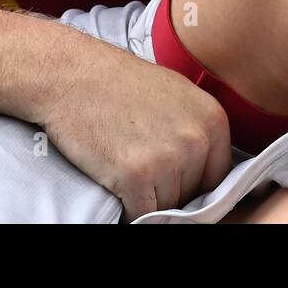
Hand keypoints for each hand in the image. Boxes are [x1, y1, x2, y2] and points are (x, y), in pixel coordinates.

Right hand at [38, 36, 232, 220]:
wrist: (71, 74)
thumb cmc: (116, 81)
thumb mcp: (174, 93)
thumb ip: (194, 129)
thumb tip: (201, 168)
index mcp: (213, 119)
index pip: (217, 175)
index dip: (193, 180)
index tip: (172, 176)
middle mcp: (197, 139)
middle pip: (192, 192)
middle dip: (168, 186)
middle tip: (139, 160)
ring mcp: (168, 159)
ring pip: (166, 205)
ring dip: (146, 196)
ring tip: (124, 163)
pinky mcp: (137, 176)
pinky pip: (142, 213)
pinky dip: (128, 207)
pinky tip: (115, 180)